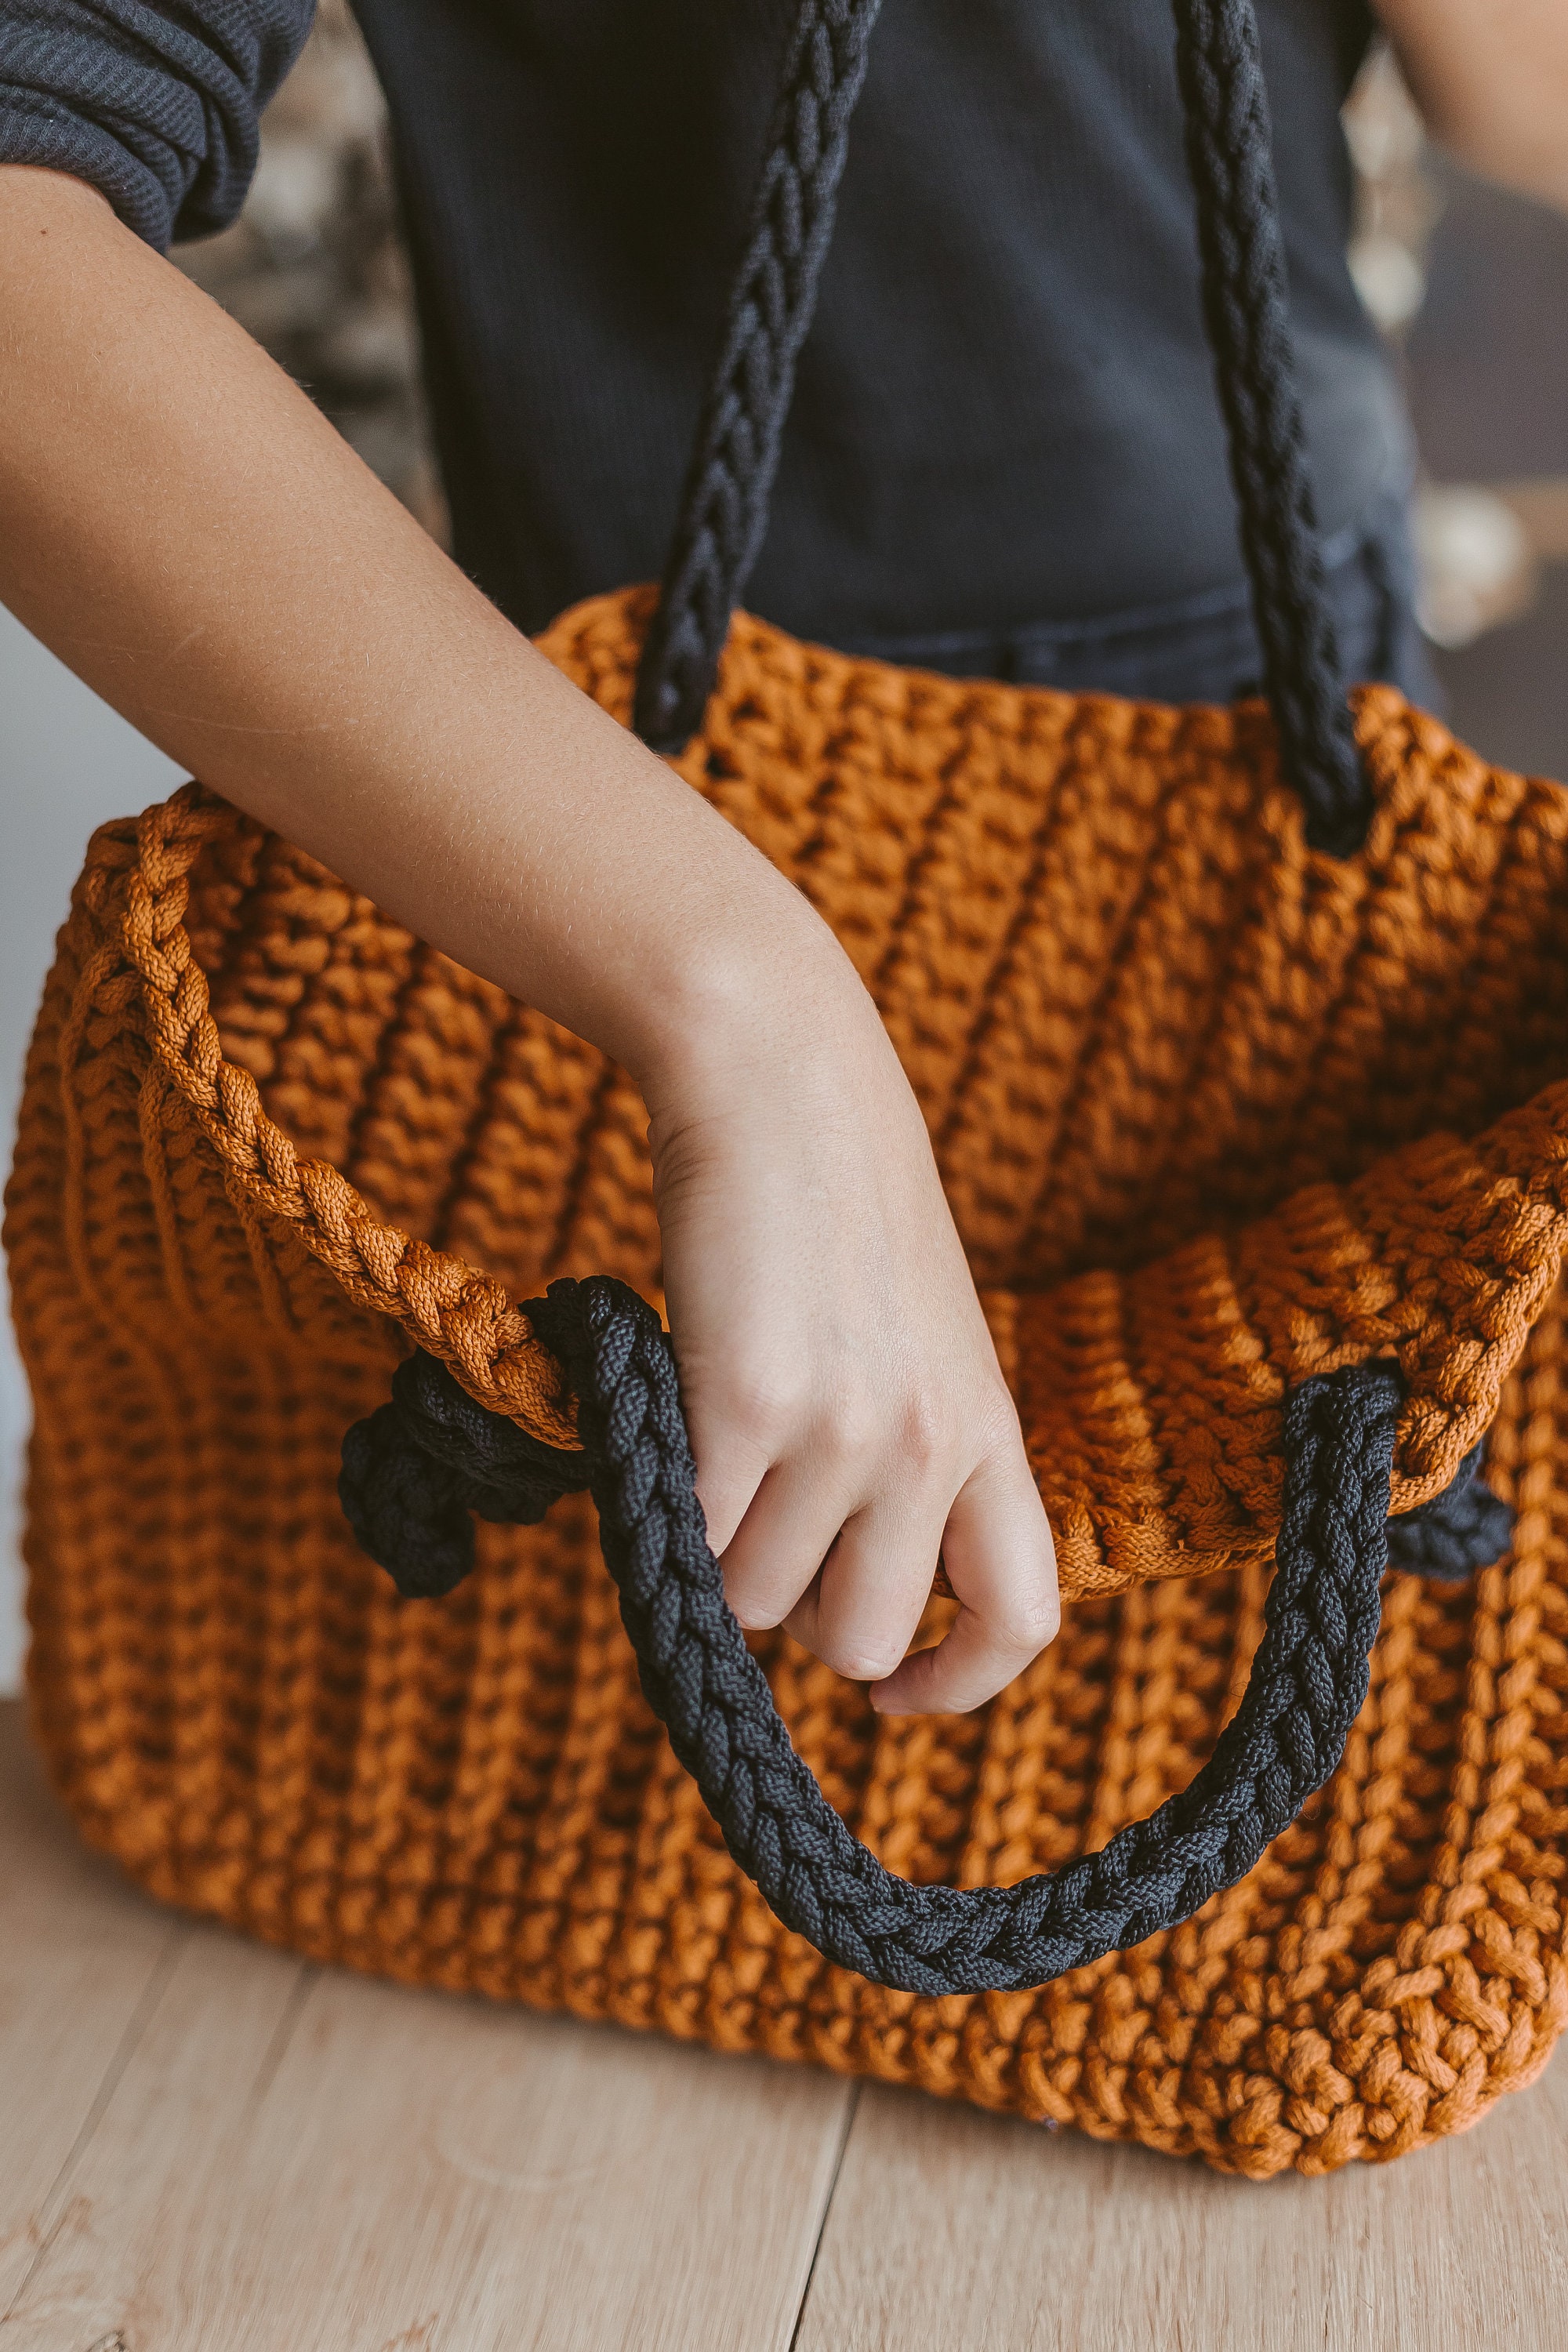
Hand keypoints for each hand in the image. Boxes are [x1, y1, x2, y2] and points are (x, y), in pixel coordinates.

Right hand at [644, 960, 1057, 1714]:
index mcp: (987, 1429)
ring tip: (712, 1435)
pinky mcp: (744, 1404)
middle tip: (762, 1521)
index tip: (897, 1697)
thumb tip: (822, 1588)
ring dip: (714, 1548)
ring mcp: (842, 1430)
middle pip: (861, 1642)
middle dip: (797, 1614)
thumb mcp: (921, 1337)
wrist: (779, 1080)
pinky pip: (687, 1535)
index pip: (1022, 1616)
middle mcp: (930, 1446)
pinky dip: (661, 1501)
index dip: (960, 1685)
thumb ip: (910, 1452)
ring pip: (754, 1601)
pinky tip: (669, 1417)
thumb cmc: (833, 1206)